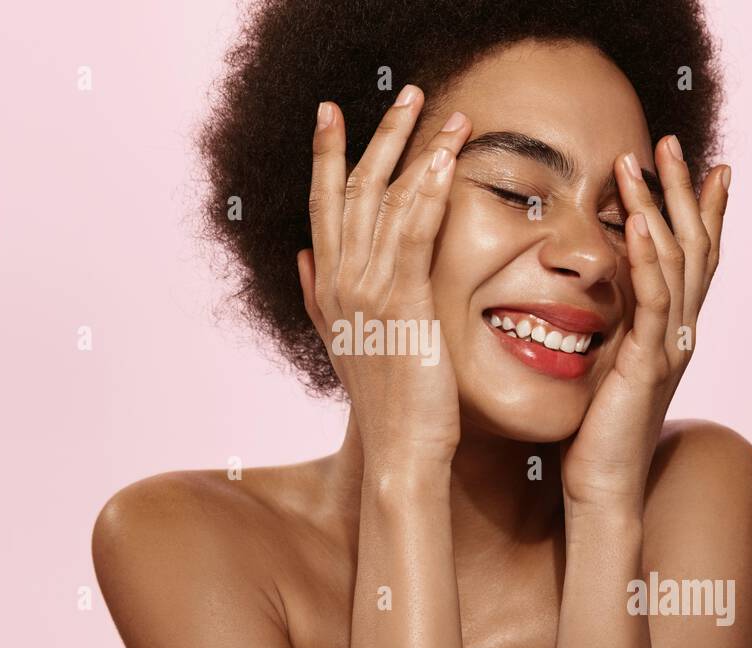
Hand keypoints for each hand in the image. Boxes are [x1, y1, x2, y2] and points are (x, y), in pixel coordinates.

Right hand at [297, 87, 473, 465]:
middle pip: (352, 190)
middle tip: (407, 93)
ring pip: (386, 201)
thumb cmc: (385, 403)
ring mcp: (368, 291)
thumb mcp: (344, 345)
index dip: (327, 155)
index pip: (323, 207)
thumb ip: (319, 299)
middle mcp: (340, 282)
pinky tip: (446, 160)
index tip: (332, 112)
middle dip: (378, 136)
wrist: (398, 452)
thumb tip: (304, 260)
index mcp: (328, 288)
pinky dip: (428, 192)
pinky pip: (414, 233)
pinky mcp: (403, 303)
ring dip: (417, 151)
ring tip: (448, 114)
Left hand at [561, 136, 729, 512]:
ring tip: (646, 161)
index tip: (706, 165)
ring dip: (664, 206)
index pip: (694, 257)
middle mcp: (680, 330)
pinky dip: (651, 258)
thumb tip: (593, 299)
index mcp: (671, 329)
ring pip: (679, 261)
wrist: (603, 486)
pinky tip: (642, 224)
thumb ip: (611, 330)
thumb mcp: (605, 366)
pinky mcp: (648, 361)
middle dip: (685, 191)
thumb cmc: (595, 433)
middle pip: (696, 245)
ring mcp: (669, 344)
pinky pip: (654, 299)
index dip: (702, 210)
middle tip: (674, 143)